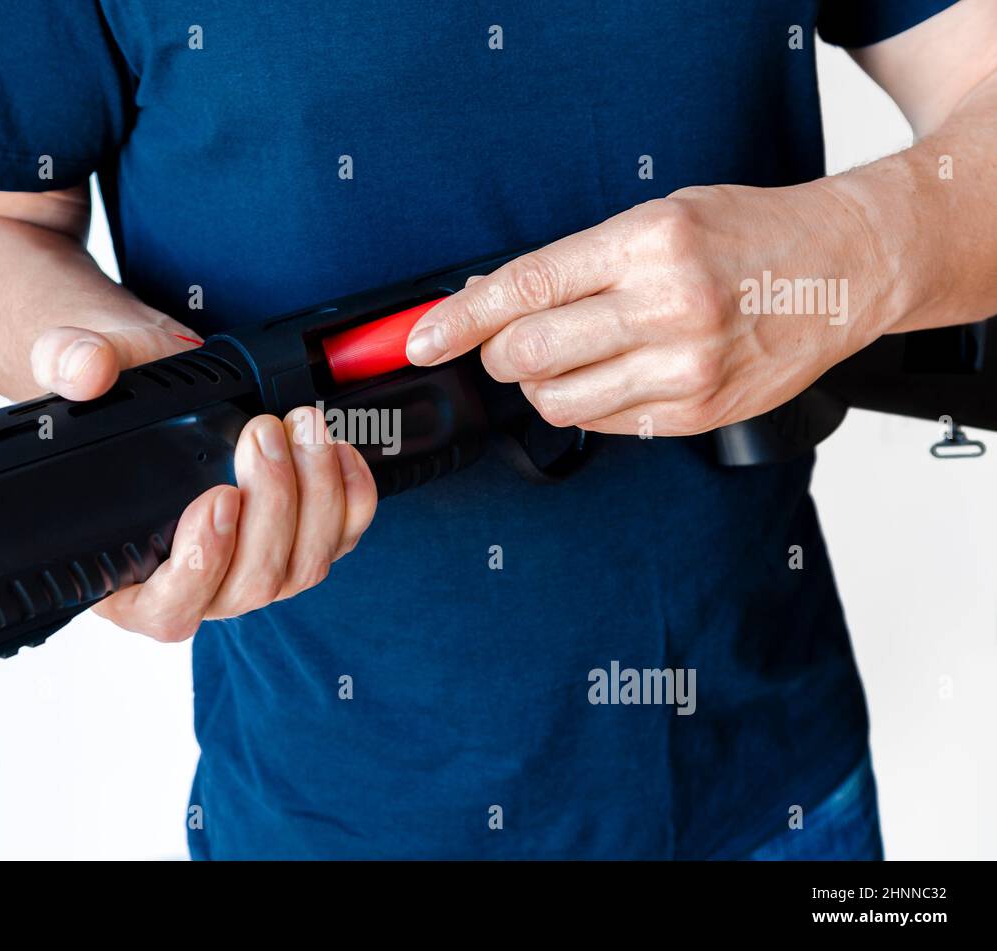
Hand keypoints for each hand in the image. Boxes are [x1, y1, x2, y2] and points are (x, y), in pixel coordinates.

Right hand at [30, 321, 377, 641]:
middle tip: (263, 432)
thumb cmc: (117, 393)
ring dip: (315, 494)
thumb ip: (67, 361)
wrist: (161, 379)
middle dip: (271, 505)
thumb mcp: (76, 364)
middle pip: (251, 585)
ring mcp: (256, 568)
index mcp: (126, 576)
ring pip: (304, 566)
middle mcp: (198, 587)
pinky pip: (342, 539)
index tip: (218, 497)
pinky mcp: (303, 540)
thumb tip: (85, 372)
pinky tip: (335, 448)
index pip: (169, 608)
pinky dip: (351, 496)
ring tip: (302, 423)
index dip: (200, 565)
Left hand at [405, 182, 896, 434]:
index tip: (418, 339)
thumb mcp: (657, 218)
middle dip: (498, 353)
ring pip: (556, 402)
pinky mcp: (696, 414)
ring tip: (576, 355)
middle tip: (512, 340)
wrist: (845, 269)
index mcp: (647, 244)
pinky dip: (589, 403)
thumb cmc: (748, 236)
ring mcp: (684, 368)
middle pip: (526, 356)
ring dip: (542, 384)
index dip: (458, 320)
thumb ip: (573, 262)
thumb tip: (489, 296)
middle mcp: (666, 307)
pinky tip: (619, 373)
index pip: (524, 287)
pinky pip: (602, 424)